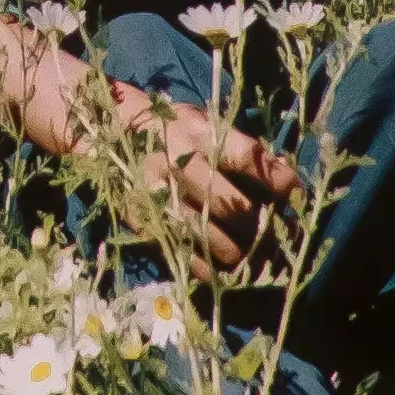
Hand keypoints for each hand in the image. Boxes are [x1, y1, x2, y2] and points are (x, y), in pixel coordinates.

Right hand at [0, 20, 291, 257]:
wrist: (99, 131)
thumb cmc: (164, 125)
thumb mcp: (200, 122)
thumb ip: (239, 145)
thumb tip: (285, 172)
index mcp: (197, 134)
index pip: (245, 157)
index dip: (275, 177)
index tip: (295, 192)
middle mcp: (177, 164)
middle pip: (230, 203)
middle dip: (261, 225)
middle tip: (280, 237)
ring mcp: (157, 195)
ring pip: (206, 235)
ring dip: (239, 253)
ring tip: (256, 260)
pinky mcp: (143, 219)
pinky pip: (179, 252)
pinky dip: (205, 267)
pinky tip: (222, 272)